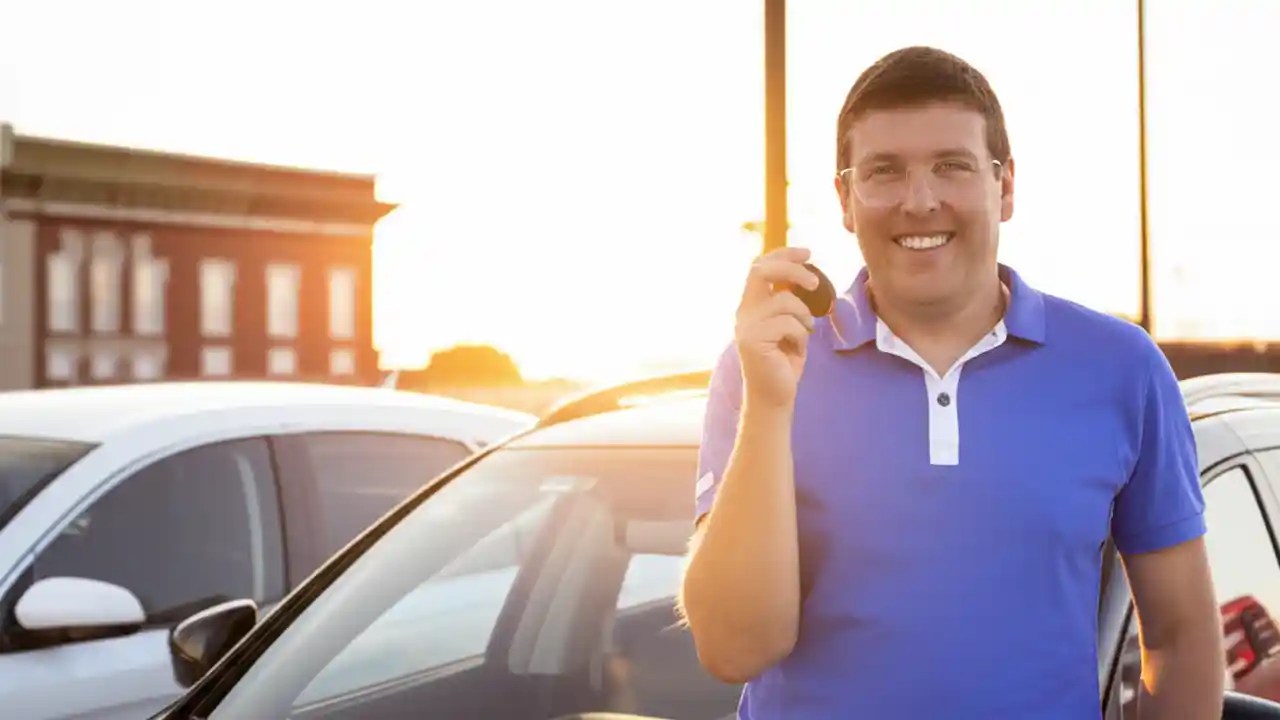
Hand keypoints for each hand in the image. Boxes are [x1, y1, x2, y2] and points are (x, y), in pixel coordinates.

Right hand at [734, 247, 819, 409]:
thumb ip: (791, 302)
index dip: (783, 254)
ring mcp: (746, 326)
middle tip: (815, 282)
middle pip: (762, 271)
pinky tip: (796, 350)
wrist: (774, 397)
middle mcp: (744, 312)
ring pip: (785, 301)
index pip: (760, 266)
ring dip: (804, 316)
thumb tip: (808, 276)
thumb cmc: (784, 362)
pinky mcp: (753, 340)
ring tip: (804, 334)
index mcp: (751, 305)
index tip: (807, 252)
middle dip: (792, 270)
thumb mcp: (790, 325)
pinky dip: (801, 335)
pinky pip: (788, 324)